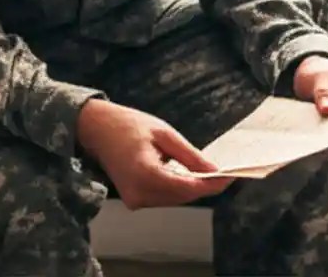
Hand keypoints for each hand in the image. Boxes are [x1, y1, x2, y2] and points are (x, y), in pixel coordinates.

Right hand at [76, 99, 233, 210]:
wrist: (96, 130)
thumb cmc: (128, 126)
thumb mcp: (165, 134)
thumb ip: (190, 156)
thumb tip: (213, 171)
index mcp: (145, 173)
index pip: (187, 187)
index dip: (212, 184)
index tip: (231, 176)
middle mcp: (139, 193)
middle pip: (183, 196)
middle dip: (205, 186)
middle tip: (226, 174)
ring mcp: (134, 200)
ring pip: (175, 200)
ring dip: (192, 188)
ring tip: (210, 173)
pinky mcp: (133, 200)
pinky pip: (164, 198)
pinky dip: (178, 189)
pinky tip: (188, 176)